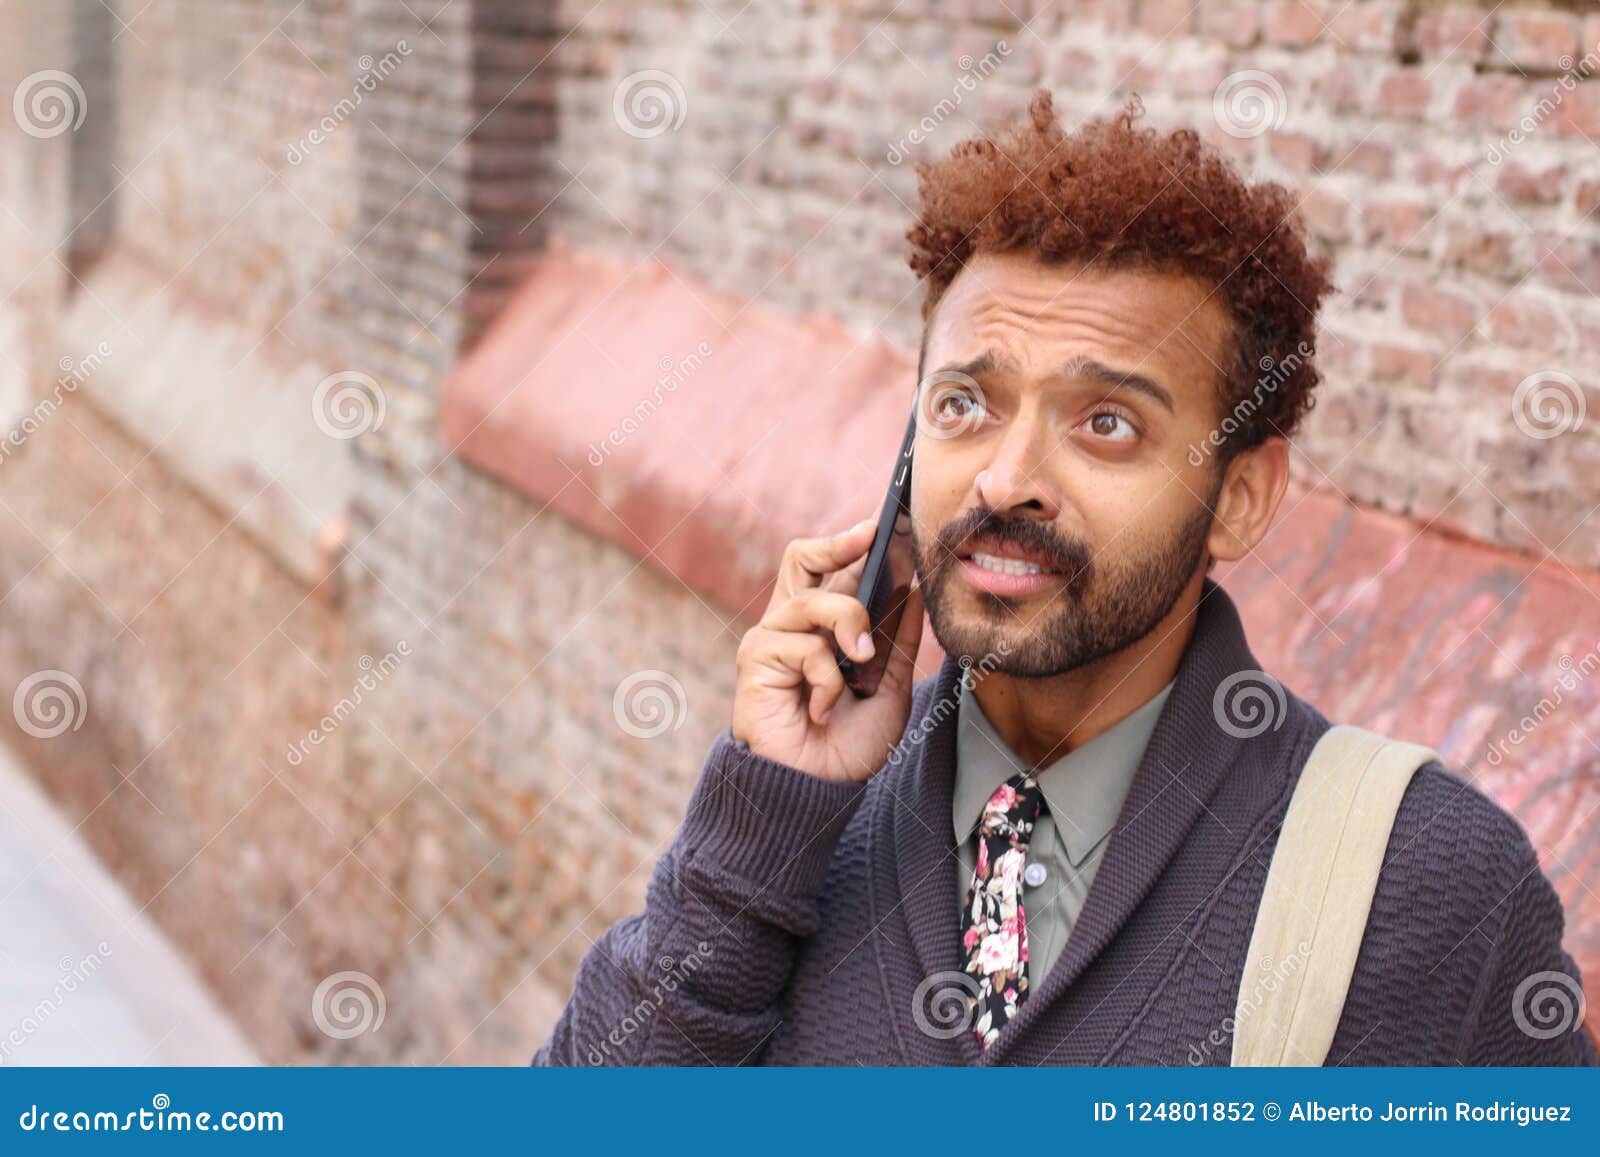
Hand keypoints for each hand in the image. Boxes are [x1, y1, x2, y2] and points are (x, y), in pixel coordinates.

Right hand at [731, 516, 924, 782]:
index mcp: (821, 626)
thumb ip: (898, 639)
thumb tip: (915, 588)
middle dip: (838, 543)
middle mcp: (792, 624)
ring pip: (815, 599)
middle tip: (873, 537)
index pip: (832, 566)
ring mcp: (772, 640)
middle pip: (802, 556)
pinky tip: (825, 709)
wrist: (817, 792)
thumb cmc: (847, 744)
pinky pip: (804, 647)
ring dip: (850, 624)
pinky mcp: (757, 661)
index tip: (890, 523)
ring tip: (862, 660)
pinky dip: (827, 679)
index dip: (856, 541)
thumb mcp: (889, 686)